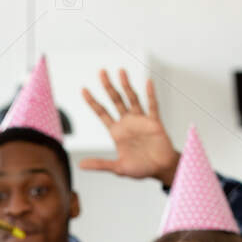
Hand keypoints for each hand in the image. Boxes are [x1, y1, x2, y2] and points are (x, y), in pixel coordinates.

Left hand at [79, 69, 180, 185]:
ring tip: (121, 72)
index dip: (93, 102)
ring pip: (132, 99)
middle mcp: (127, 123)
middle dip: (108, 87)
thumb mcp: (118, 168)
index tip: (83, 90)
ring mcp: (141, 121)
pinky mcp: (154, 123)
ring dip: (126, 86)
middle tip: (101, 72)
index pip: (102, 113)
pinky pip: (152, 106)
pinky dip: (150, 94)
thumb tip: (81, 165)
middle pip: (115, 100)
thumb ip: (100, 164)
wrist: (160, 170)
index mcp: (117, 132)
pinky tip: (148, 82)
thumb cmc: (140, 168)